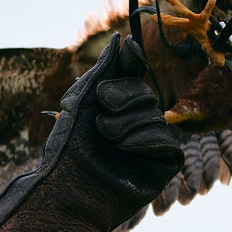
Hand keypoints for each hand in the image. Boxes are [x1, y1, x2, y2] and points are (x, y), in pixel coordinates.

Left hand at [0, 36, 182, 231]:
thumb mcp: (83, 101)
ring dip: (126, 123)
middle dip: (122, 96)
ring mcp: (150, 145)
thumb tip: (122, 40)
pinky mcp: (162, 166)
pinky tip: (123, 149)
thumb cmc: (66, 149)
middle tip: (101, 114)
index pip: (134, 74)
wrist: (66, 191)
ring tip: (106, 139)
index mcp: (114, 107)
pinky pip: (165, 140)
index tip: (129, 48)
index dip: (133, 61)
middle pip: (145, 92)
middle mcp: (134, 123)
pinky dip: (143, 139)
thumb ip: (105, 70)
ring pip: (155, 115)